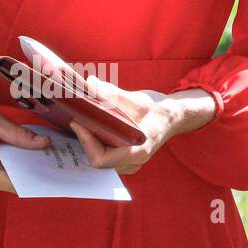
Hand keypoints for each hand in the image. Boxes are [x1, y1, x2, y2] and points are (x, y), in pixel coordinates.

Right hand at [0, 98, 50, 196]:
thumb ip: (17, 134)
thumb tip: (44, 144)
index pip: (0, 179)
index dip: (21, 181)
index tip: (39, 175)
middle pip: (4, 183)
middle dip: (22, 173)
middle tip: (34, 158)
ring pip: (1, 186)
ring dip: (11, 174)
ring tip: (11, 155)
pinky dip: (1, 176)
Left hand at [65, 75, 218, 174]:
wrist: (172, 115)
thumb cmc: (154, 108)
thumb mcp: (134, 99)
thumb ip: (111, 93)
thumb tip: (89, 83)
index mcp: (137, 151)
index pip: (101, 159)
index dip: (86, 141)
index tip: (78, 122)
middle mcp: (133, 162)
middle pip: (97, 160)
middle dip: (83, 140)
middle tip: (75, 119)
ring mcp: (130, 164)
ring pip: (100, 159)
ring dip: (88, 142)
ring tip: (80, 122)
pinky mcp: (126, 160)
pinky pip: (105, 157)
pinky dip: (95, 144)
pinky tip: (89, 127)